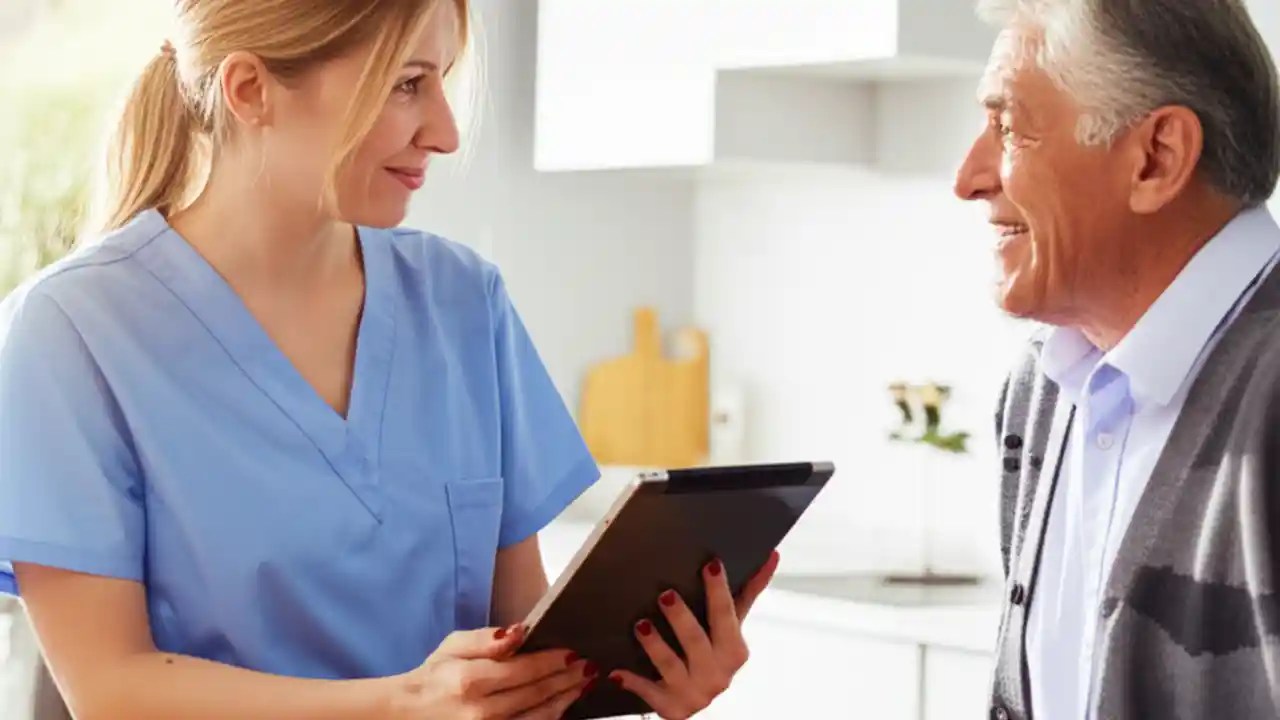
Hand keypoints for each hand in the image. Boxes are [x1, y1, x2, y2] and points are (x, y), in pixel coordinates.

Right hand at [389, 625, 596, 719]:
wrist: (410, 714)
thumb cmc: (435, 676)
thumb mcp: (453, 646)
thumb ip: (487, 639)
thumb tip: (520, 631)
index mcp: (471, 681)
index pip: (525, 669)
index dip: (554, 660)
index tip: (575, 652)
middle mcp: (482, 712)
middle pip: (537, 694)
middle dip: (568, 679)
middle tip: (590, 667)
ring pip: (539, 718)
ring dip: (566, 700)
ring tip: (584, 684)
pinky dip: (549, 718)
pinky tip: (562, 706)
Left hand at [608, 551, 780, 718]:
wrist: (696, 699)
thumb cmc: (714, 653)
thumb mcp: (731, 627)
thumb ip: (748, 593)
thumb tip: (771, 556)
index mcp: (735, 651)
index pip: (726, 616)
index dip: (718, 591)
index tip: (710, 564)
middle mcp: (717, 675)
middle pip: (697, 642)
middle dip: (682, 618)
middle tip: (666, 594)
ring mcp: (694, 693)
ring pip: (671, 666)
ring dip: (655, 646)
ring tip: (641, 624)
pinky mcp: (670, 707)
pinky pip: (649, 693)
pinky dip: (633, 683)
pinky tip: (617, 672)